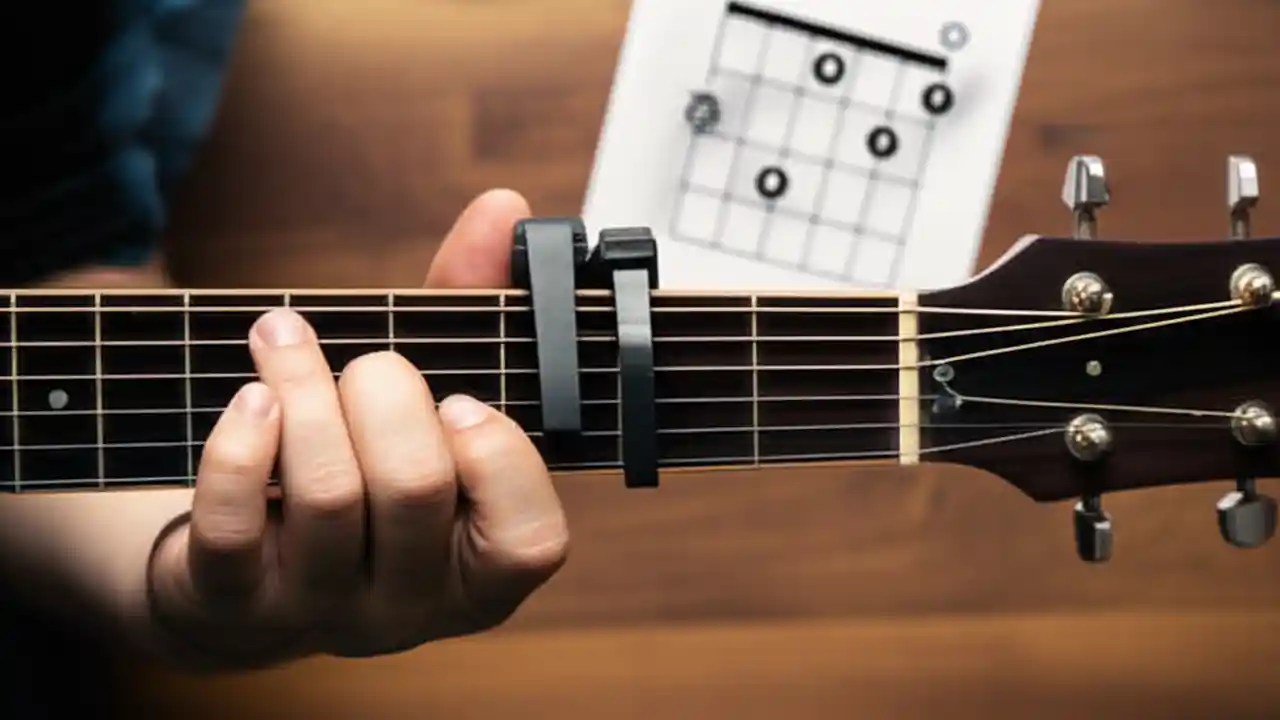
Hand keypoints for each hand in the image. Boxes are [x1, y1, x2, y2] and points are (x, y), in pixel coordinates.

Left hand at [146, 190, 568, 665]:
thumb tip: (504, 208)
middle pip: (414, 486)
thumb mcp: (432, 403)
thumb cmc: (369, 469)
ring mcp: (320, 612)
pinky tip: (252, 395)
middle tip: (370, 364)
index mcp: (481, 573)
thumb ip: (478, 310)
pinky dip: (242, 441)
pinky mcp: (232, 601)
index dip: (498, 456)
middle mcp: (410, 608)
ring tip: (284, 337)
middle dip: (385, 390)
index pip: (529, 541)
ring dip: (304, 385)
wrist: (255, 575)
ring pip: (326, 492)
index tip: (461, 400)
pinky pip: (236, 518)